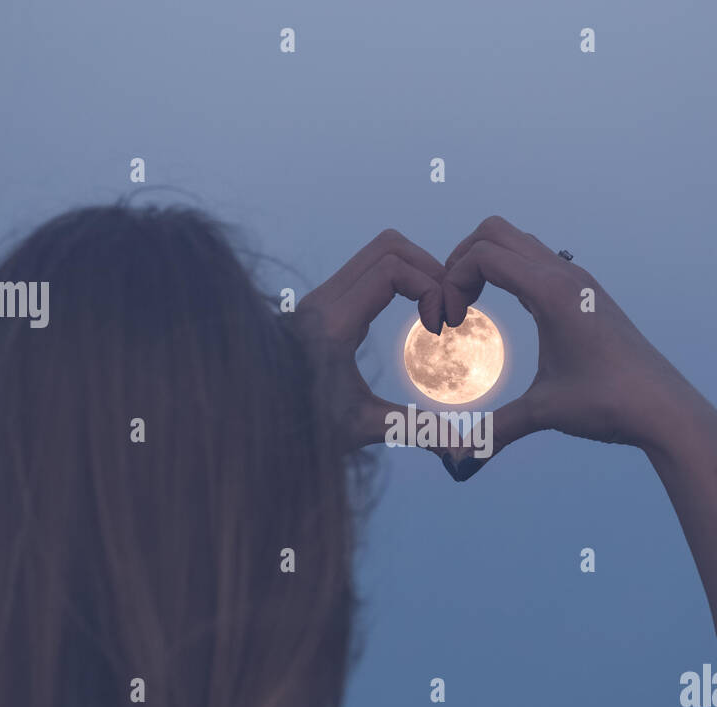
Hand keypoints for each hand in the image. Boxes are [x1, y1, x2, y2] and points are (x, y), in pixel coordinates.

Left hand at [292, 229, 456, 452]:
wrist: (256, 422)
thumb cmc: (302, 428)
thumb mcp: (361, 427)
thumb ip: (414, 428)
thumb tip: (459, 449)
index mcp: (333, 325)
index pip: (392, 270)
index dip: (430, 287)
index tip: (442, 325)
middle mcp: (322, 302)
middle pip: (388, 247)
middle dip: (428, 269)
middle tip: (447, 308)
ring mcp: (319, 298)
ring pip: (376, 253)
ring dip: (413, 270)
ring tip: (434, 308)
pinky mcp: (321, 303)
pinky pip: (366, 269)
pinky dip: (398, 277)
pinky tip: (411, 311)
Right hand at [439, 216, 716, 478]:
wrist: (665, 408)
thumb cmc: (610, 404)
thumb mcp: (544, 412)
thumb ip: (495, 430)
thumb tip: (459, 462)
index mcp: (551, 291)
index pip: (483, 255)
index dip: (451, 281)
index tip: (449, 322)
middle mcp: (566, 275)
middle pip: (495, 232)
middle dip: (461, 261)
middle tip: (451, 303)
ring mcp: (579, 280)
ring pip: (517, 242)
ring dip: (486, 263)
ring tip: (471, 304)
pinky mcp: (587, 294)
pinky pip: (537, 261)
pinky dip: (510, 271)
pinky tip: (509, 310)